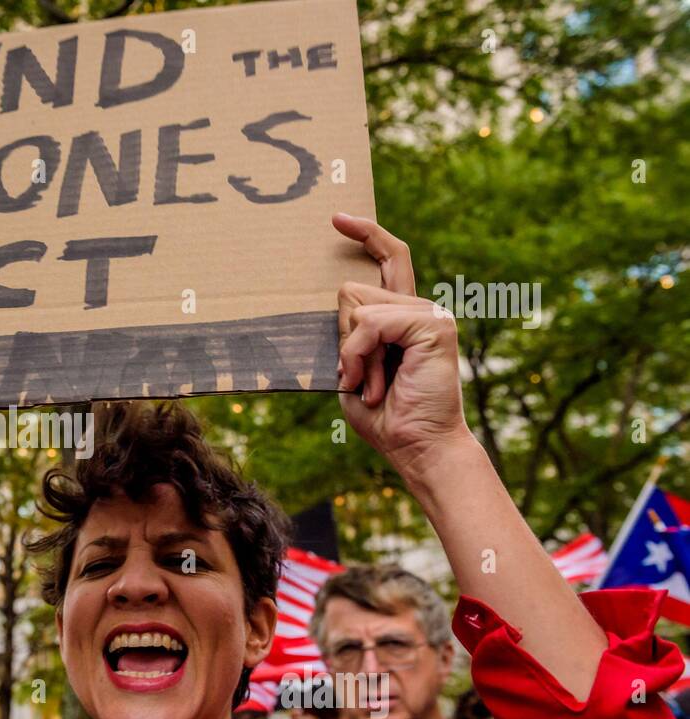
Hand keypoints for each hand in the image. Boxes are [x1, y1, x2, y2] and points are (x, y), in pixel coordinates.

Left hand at [332, 213, 474, 478]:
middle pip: (350, 290)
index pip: (389, 259)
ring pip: (356, 306)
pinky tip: (373, 383)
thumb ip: (347, 335)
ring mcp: (430, 314)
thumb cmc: (384, 416)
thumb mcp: (351, 369)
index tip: (338, 217)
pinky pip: (369, 324)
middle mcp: (420, 308)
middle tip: (361, 378)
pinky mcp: (433, 325)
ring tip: (373, 385)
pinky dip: (359, 356)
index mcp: (403, 316)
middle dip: (342, 338)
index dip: (367, 234)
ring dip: (351, 354)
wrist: (417, 447)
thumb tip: (339, 300)